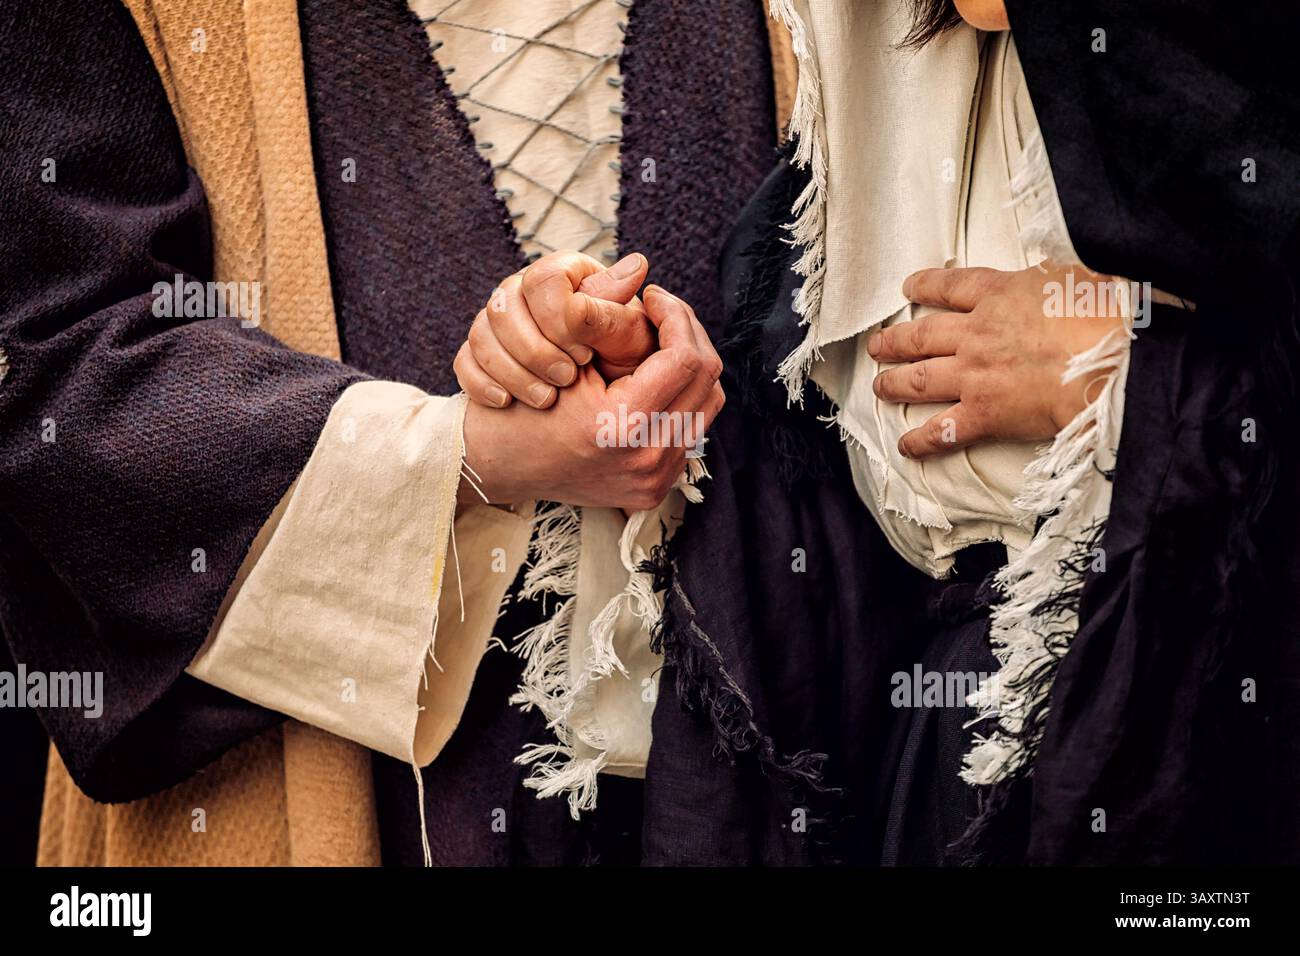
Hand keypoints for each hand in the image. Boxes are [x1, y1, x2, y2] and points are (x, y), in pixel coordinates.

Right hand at [454, 251, 655, 408]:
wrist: (599, 395)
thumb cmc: (623, 357)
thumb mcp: (629, 336)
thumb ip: (618, 309)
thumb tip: (637, 265)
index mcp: (564, 273)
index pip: (542, 280)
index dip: (560, 321)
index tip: (585, 355)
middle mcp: (524, 288)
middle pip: (503, 306)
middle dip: (536, 351)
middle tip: (568, 380)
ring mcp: (499, 318)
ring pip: (481, 333)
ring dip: (512, 372)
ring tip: (546, 399)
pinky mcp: (482, 349)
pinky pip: (464, 360)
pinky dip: (481, 384)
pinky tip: (506, 403)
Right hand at [459, 285, 724, 511]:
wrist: (496, 468)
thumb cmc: (520, 409)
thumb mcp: (561, 358)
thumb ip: (608, 321)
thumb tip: (645, 276)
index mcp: (624, 425)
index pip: (685, 357)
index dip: (675, 316)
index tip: (655, 296)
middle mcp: (647, 458)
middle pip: (707, 380)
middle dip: (689, 334)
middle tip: (663, 310)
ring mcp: (655, 479)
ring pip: (708, 405)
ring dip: (692, 365)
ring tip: (664, 339)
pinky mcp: (655, 488)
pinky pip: (690, 432)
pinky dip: (682, 398)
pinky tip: (657, 376)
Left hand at [870, 263, 1128, 459]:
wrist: (1110, 358)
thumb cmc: (1104, 313)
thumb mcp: (1074, 275)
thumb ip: (1050, 277)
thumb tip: (1051, 275)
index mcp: (998, 294)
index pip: (950, 286)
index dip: (925, 286)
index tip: (909, 287)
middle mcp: (976, 334)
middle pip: (921, 336)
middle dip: (894, 341)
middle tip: (878, 346)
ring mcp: (974, 375)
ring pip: (919, 379)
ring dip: (894, 384)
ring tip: (879, 386)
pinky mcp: (984, 414)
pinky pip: (942, 430)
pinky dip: (920, 440)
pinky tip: (905, 446)